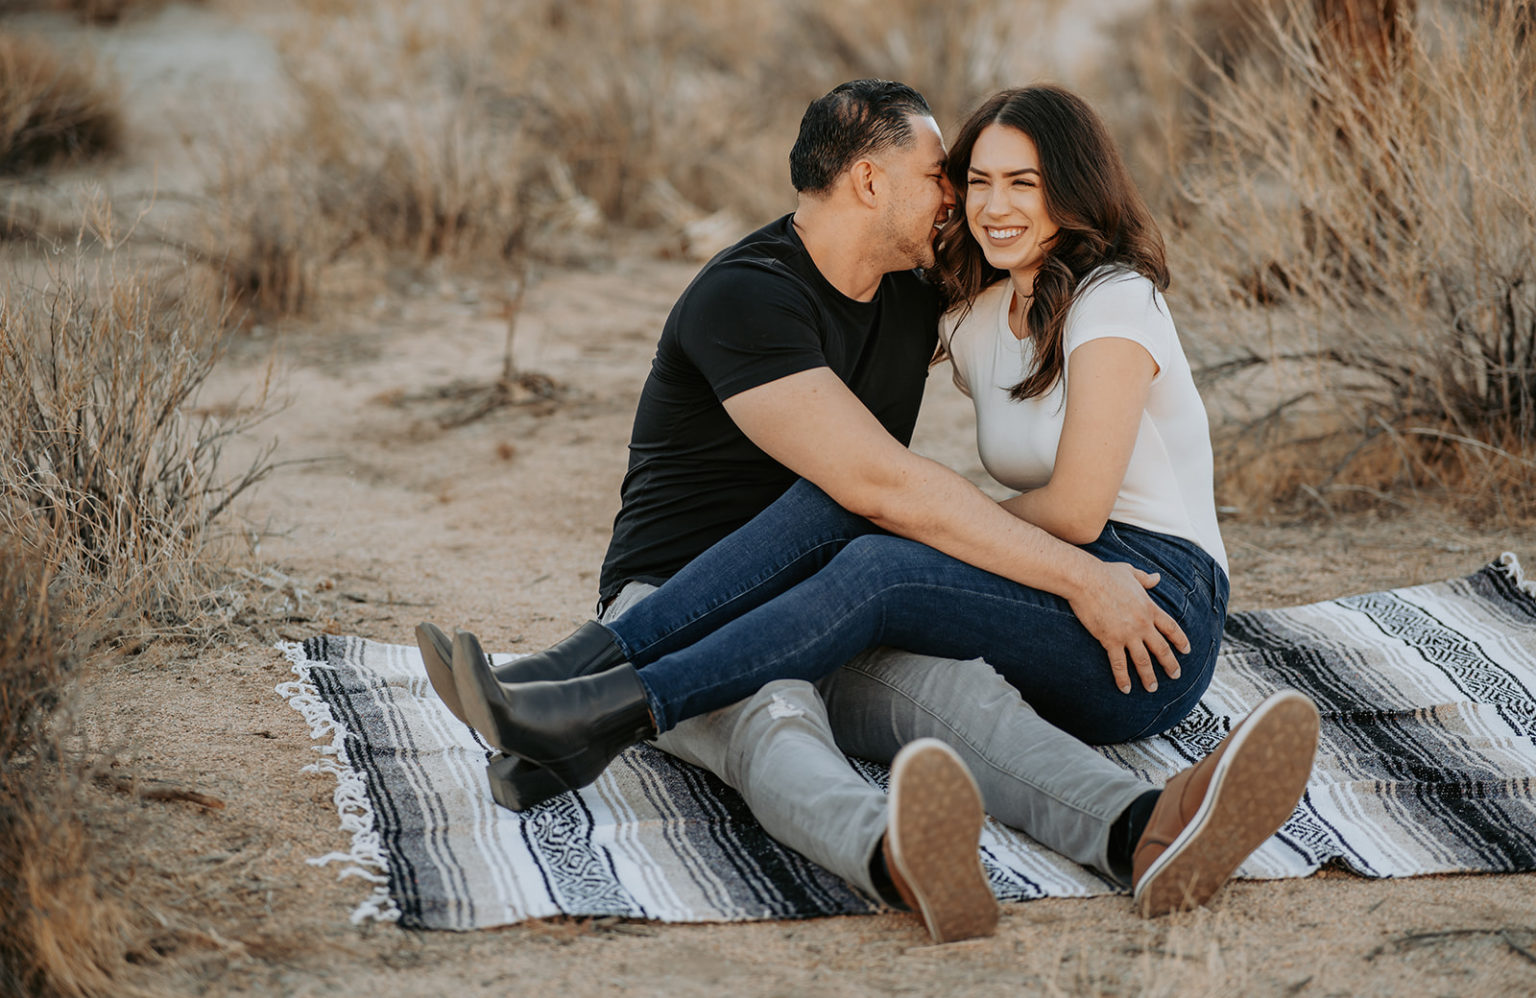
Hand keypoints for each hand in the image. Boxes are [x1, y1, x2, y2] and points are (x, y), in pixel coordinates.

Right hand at [1068, 560, 1190, 693]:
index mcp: (1149, 608)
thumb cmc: (1105, 573)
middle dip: (1170, 664)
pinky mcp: (1111, 640)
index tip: (1186, 650)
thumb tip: (1157, 577)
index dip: (1180, 640)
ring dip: (1149, 676)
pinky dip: (1123, 678)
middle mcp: (1142, 624)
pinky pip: (1119, 664)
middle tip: (1175, 675)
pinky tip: (1126, 689)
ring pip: (1143, 660)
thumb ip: (1145, 578)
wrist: (1086, 580)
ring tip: (1152, 688)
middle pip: (1161, 648)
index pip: (1171, 628)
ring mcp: (1127, 634)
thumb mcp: (1130, 572)